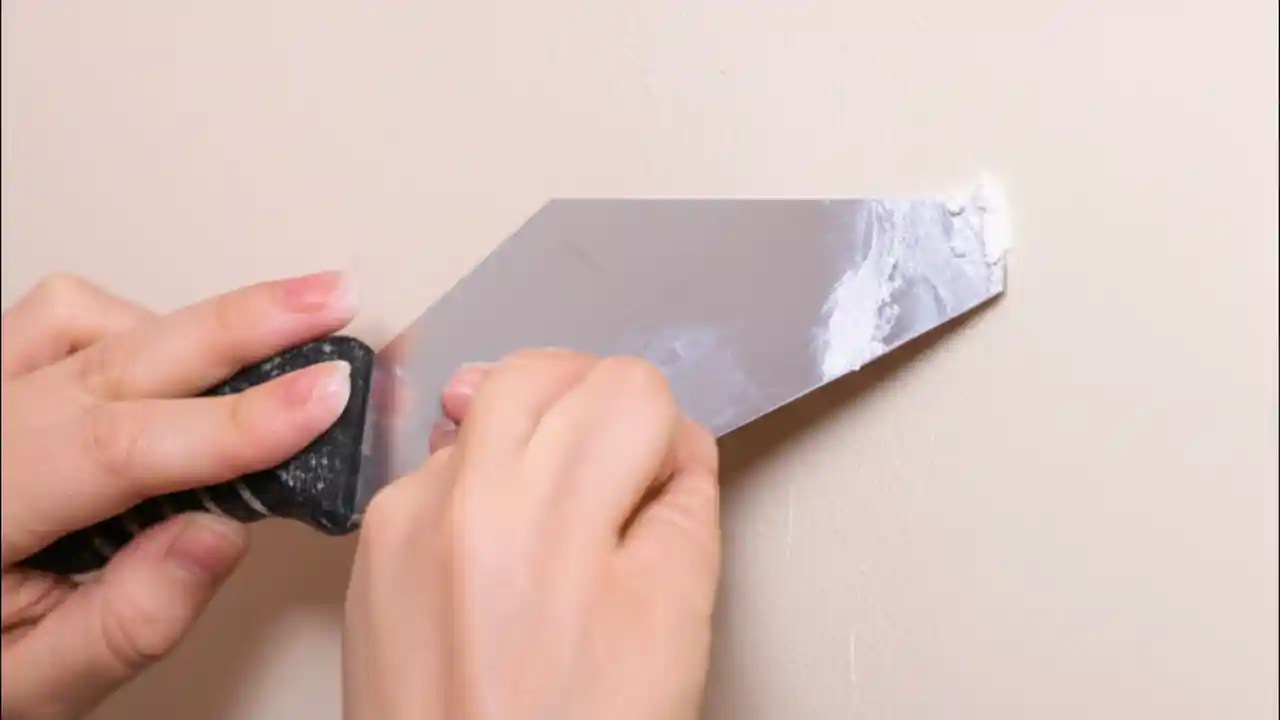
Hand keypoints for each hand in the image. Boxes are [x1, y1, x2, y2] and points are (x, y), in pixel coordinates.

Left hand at [1, 271, 356, 718]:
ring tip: (268, 353)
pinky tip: (175, 373)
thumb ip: (126, 621)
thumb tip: (222, 537)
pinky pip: (60, 317)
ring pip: (85, 320)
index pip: (118, 450)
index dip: (235, 422)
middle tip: (331, 303)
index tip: (323, 401)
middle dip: (243, 324)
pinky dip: (135, 327)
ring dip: (186, 331)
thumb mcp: (36, 685)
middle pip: (118, 356)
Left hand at [344, 350, 720, 719]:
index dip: (667, 435)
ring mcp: (406, 517)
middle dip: (599, 406)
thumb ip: (684, 507)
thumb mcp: (676, 625)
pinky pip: (438, 459)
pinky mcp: (374, 543)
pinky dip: (482, 472)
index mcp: (554, 519)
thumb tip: (671, 447)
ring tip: (563, 501)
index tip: (666, 483)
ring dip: (538, 426)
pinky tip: (505, 538)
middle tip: (621, 475)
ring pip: (485, 397)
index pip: (629, 388)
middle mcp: (466, 500)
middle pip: (547, 371)